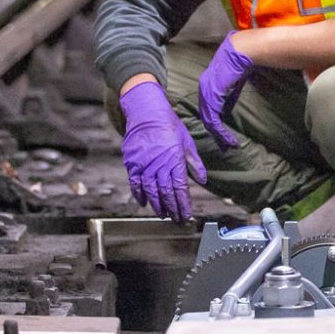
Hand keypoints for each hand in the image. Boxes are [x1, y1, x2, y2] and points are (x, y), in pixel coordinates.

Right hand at [120, 81, 206, 221]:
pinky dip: (139, 194)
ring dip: (157, 205)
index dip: (184, 204)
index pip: (180, 188)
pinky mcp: (132, 163)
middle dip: (173, 209)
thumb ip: (194, 163)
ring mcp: (144, 165)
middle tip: (177, 220)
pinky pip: (135, 183)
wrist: (146, 112)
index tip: (187, 216)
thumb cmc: (170, 126)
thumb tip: (203, 180)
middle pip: (166, 193)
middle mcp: (159, 165)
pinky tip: (144, 203)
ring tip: (163, 214)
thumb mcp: (187, 142)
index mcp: (175, 160)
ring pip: (151, 191)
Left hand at [198, 35, 254, 149]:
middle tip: (225, 145)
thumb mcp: (234, 83)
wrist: (241, 53)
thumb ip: (230, 96)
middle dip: (216, 133)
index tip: (224, 135)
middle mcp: (204, 89)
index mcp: (208, 85)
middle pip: (206, 117)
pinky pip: (213, 118)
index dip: (215, 123)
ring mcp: (206, 93)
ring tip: (229, 144)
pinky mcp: (212, 96)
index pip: (208, 108)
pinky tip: (227, 137)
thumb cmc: (240, 63)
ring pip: (209, 120)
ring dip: (220, 135)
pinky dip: (220, 130)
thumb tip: (228, 109)